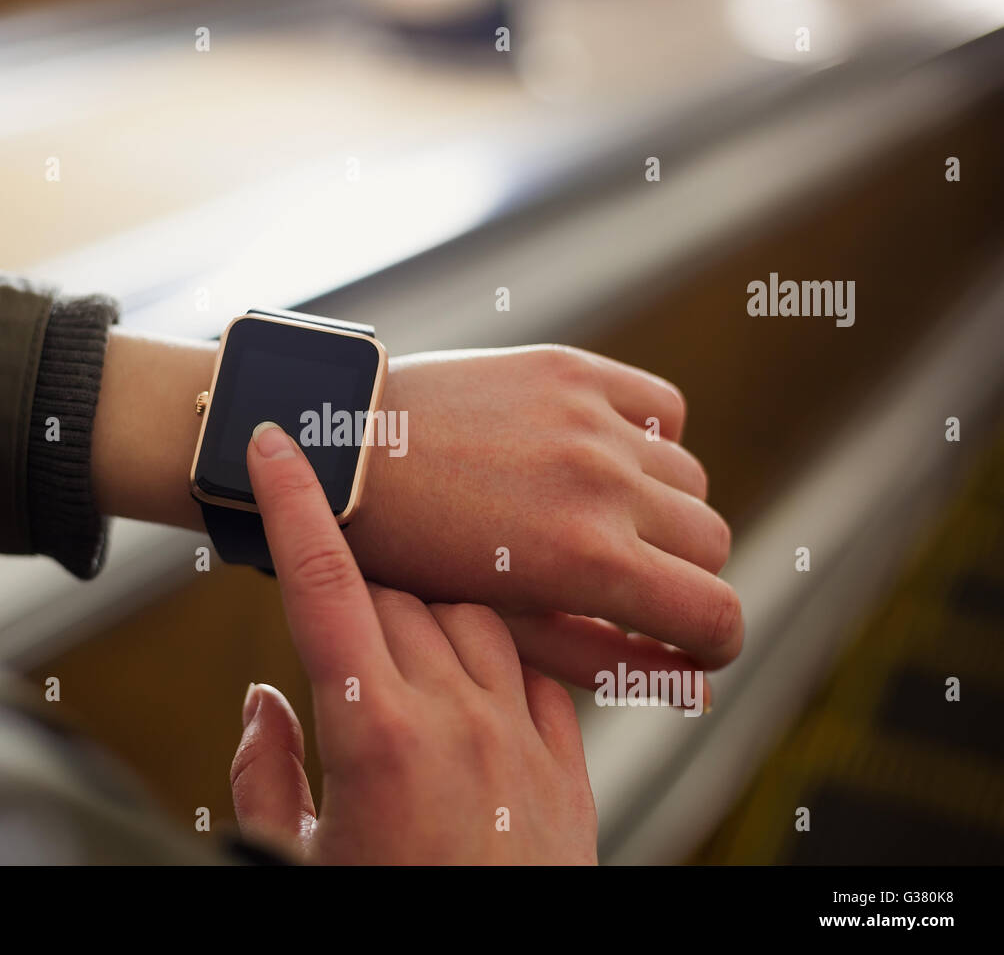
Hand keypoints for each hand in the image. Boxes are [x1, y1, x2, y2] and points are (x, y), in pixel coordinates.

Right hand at [230, 421, 596, 863]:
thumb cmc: (384, 918)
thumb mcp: (294, 860)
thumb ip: (264, 772)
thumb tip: (263, 700)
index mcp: (378, 737)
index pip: (327, 586)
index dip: (292, 505)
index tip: (272, 444)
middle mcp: (458, 718)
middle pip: (398, 586)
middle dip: (356, 567)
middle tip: (327, 574)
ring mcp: (522, 735)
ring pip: (473, 609)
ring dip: (427, 602)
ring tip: (395, 630)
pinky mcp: (567, 761)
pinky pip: (537, 662)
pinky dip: (498, 648)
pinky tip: (471, 671)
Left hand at [345, 345, 741, 679]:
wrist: (338, 455)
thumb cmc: (409, 561)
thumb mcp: (503, 629)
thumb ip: (607, 659)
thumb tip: (697, 689)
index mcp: (586, 559)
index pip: (718, 614)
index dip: (715, 642)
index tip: (690, 644)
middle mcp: (602, 483)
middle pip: (713, 543)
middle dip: (681, 576)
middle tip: (624, 583)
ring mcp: (589, 419)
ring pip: (691, 479)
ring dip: (663, 510)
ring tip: (598, 520)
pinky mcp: (571, 368)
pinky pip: (663, 408)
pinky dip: (649, 439)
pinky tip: (600, 460)